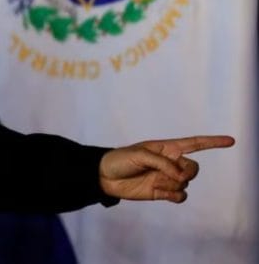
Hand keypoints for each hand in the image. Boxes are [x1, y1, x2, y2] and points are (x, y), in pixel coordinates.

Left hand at [99, 135, 233, 202]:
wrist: (105, 177)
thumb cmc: (120, 159)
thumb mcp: (139, 155)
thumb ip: (162, 163)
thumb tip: (179, 176)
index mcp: (166, 148)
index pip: (194, 144)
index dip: (213, 142)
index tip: (231, 141)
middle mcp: (171, 163)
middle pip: (194, 168)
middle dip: (185, 172)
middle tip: (169, 174)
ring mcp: (167, 178)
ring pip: (185, 183)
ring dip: (171, 183)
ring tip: (152, 180)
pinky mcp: (163, 192)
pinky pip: (180, 196)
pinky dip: (172, 195)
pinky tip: (157, 191)